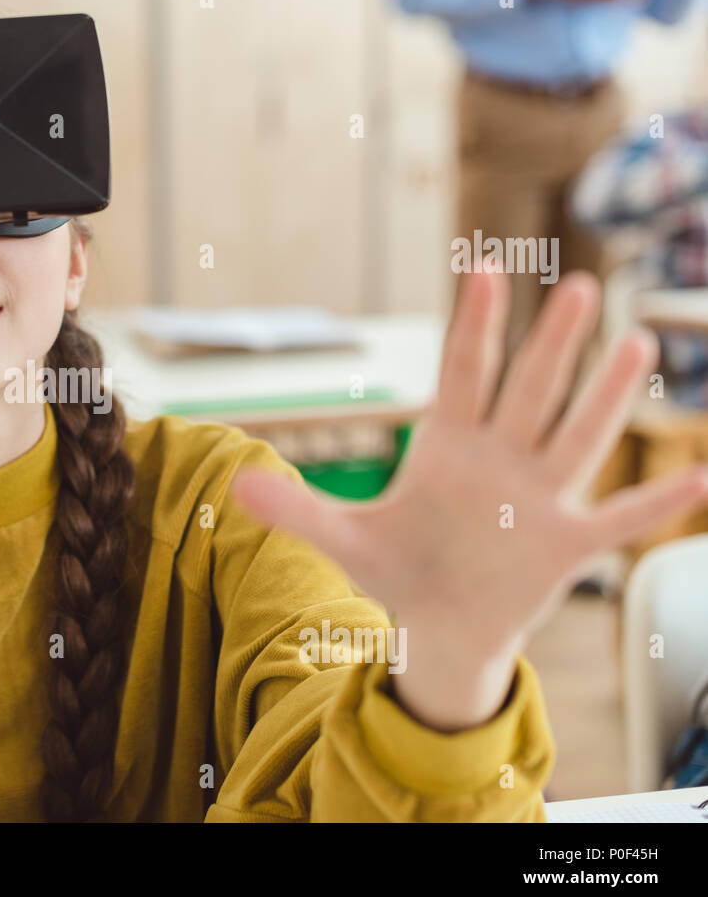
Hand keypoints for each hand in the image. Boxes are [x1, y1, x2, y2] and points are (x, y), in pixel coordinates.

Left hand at [233, 268, 707, 729]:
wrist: (438, 626)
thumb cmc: (398, 568)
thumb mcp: (342, 539)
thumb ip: (296, 507)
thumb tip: (234, 481)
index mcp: (446, 446)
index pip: (461, 373)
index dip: (472, 326)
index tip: (485, 270)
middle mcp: (500, 458)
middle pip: (529, 391)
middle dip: (552, 344)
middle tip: (579, 285)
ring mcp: (539, 498)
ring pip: (578, 437)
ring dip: (607, 396)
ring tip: (638, 341)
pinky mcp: (566, 546)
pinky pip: (618, 520)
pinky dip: (655, 502)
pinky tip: (698, 472)